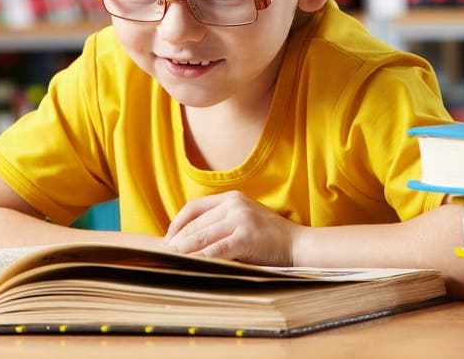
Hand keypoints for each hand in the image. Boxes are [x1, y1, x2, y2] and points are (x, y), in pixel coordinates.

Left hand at [164, 191, 301, 265]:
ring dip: (185, 250)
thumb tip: (188, 241)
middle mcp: (234, 204)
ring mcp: (240, 219)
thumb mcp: (244, 220)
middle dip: (178, 240)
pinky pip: (218, 249)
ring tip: (172, 260)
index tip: (167, 239)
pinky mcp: (246, 236)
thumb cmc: (269, 237)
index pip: (194, 207)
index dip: (177, 223)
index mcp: (231, 198)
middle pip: (196, 223)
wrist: (299, 245)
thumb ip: (221, 223)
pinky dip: (202, 258)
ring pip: (203, 236)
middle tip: (164, 254)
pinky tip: (192, 265)